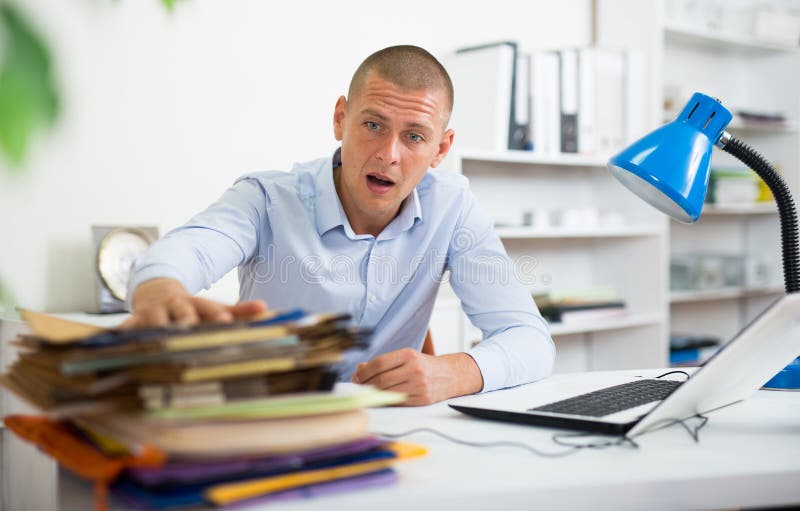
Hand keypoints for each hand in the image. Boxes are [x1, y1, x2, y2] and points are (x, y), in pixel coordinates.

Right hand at [120, 277, 267, 328]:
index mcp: (195, 305)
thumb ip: (239, 310)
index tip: (225, 320)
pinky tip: (118, 352)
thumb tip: (266, 309)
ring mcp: (153, 315)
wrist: (156, 292)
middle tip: (191, 328)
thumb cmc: (191, 308)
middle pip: (181, 315)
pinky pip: (126, 333)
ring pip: (155, 323)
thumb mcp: (213, 307)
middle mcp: (174, 308)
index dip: (216, 314)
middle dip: (186, 321)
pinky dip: (123, 339)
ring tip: (161, 341)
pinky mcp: (133, 324)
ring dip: (157, 330)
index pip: (208, 308)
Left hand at [351, 348, 483, 405]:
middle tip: (358, 386)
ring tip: (367, 392)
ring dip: (374, 393)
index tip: (356, 376)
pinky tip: (381, 397)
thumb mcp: (407, 357)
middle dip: (365, 384)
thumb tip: (360, 368)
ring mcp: (419, 385)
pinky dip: (386, 400)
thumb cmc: (424, 365)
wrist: (450, 375)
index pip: (379, 363)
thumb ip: (385, 362)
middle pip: (381, 379)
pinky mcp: (422, 399)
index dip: (364, 372)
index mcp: (409, 355)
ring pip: (388, 391)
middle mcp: (414, 369)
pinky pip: (398, 401)